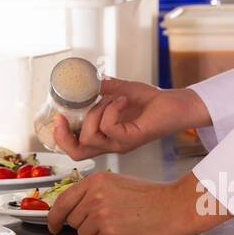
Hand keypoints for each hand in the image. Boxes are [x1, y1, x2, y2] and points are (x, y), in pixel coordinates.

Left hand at [47, 171, 230, 234]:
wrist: (173, 208)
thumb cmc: (149, 196)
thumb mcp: (116, 183)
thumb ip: (92, 193)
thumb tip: (72, 210)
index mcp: (94, 182)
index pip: (62, 200)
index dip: (54, 216)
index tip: (53, 225)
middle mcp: (94, 198)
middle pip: (71, 219)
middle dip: (82, 224)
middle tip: (103, 222)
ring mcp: (100, 217)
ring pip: (83, 234)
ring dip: (95, 234)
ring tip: (118, 224)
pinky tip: (124, 231)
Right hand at [50, 80, 207, 159]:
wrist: (175, 104)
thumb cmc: (151, 101)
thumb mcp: (120, 91)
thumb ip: (103, 89)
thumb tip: (86, 81)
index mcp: (104, 136)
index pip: (74, 148)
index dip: (60, 137)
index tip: (58, 116)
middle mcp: (110, 144)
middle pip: (75, 153)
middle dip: (63, 136)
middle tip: (63, 117)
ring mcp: (120, 143)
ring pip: (90, 137)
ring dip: (94, 113)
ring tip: (110, 99)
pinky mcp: (131, 139)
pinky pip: (109, 128)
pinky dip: (111, 110)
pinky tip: (123, 100)